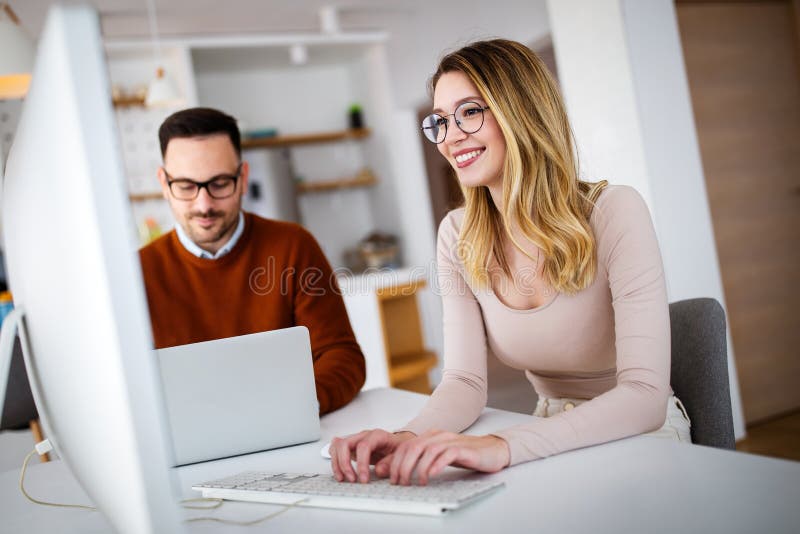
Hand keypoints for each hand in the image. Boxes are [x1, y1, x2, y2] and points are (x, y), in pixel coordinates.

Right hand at [329, 429, 415, 483]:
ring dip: (337, 464)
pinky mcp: (349, 447)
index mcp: (377, 435)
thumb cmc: (397, 449)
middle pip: (345, 444)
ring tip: (343, 479)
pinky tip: (340, 473)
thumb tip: (378, 470)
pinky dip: (335, 462)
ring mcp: (355, 440)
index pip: (364, 446)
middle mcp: (363, 436)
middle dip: (345, 464)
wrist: (396, 444)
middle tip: (352, 479)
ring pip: (337, 446)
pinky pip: (335, 449)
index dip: (361, 463)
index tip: (363, 479)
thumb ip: (391, 463)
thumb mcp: (400, 456)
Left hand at [376, 430, 510, 485]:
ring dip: (420, 468)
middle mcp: (439, 435)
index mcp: (430, 436)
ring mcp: (451, 441)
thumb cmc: (464, 455)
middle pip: (414, 447)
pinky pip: (448, 454)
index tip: (393, 478)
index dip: (395, 462)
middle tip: (402, 482)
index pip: (405, 446)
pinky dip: (438, 464)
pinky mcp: (464, 449)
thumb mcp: (438, 456)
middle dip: (404, 467)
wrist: (491, 450)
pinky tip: (433, 475)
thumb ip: (421, 460)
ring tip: (418, 483)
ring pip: (429, 450)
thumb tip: (399, 472)